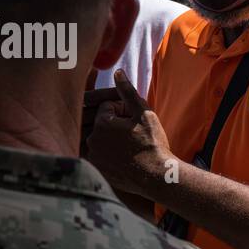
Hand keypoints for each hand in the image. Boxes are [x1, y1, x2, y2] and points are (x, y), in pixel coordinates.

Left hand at [84, 69, 174, 197]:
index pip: (106, 108)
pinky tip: (121, 158)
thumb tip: (117, 72)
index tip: (134, 122)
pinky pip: (97, 155)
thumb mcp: (144, 113)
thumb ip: (127, 92)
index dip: (122, 112)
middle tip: (132, 135)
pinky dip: (106, 154)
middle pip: (100, 124)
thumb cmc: (153, 143)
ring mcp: (93, 157)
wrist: (157, 176)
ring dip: (108, 139)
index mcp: (101, 124)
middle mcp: (92, 140)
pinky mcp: (96, 170)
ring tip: (127, 146)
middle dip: (113, 125)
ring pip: (98, 139)